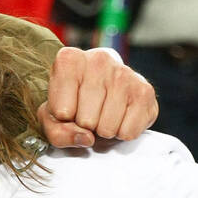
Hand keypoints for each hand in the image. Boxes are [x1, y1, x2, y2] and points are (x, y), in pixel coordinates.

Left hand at [39, 46, 158, 146]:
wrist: (103, 86)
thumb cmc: (73, 100)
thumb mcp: (52, 116)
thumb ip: (57, 132)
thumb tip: (86, 138)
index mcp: (69, 60)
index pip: (61, 112)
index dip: (64, 118)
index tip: (68, 106)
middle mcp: (99, 60)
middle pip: (86, 120)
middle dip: (85, 124)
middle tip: (89, 111)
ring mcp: (125, 73)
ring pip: (108, 128)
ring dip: (104, 129)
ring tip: (103, 112)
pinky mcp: (145, 91)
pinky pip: (129, 132)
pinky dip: (123, 131)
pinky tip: (119, 115)